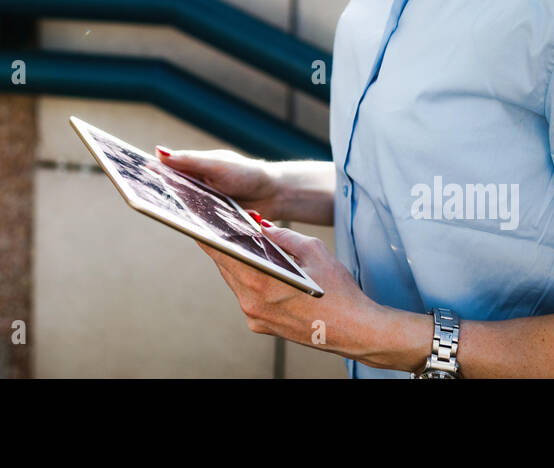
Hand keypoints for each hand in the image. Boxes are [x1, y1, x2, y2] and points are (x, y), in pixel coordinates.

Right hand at [154, 145, 284, 220]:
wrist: (273, 195)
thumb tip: (158, 152)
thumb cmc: (246, 173)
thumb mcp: (217, 165)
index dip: (143, 172)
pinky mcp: (210, 225)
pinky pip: (198, 228)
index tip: (125, 172)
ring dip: (175, 214)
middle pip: (166, 194)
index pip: (160, 171)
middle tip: (141, 196)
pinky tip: (191, 227)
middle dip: (154, 196)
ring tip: (168, 213)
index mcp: (189, 170)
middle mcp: (190, 189)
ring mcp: (200, 208)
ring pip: (180, 213)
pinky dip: (194, 227)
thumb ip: (189, 161)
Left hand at [195, 222, 396, 363]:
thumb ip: (282, 236)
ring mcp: (255, 317)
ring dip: (240, 264)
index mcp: (259, 281)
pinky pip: (248, 297)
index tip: (197, 222)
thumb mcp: (313, 251)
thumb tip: (261, 225)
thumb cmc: (338, 292)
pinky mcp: (262, 326)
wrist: (355, 331)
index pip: (220, 253)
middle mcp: (251, 302)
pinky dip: (252, 282)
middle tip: (225, 228)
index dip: (207, 236)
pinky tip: (264, 271)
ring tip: (245, 246)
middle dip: (227, 247)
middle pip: (226, 267)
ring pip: (236, 282)